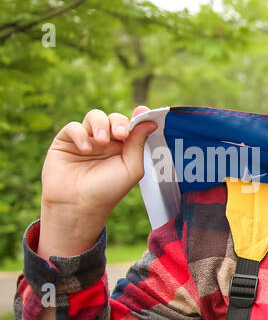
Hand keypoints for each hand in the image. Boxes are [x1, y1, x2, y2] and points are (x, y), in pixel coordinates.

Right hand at [39, 106, 155, 255]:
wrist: (78, 205)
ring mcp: (86, 140)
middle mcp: (105, 142)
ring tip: (102, 141)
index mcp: (123, 148)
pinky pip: (73, 127)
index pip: (130, 125)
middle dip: (118, 122)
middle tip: (120, 135)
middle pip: (113, 118)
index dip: (136, 118)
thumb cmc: (108, 190)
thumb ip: (138, 144)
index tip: (143, 114)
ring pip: (94, 116)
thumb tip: (150, 120)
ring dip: (100, 124)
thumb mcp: (131, 168)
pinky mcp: (65, 141)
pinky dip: (80, 134)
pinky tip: (85, 149)